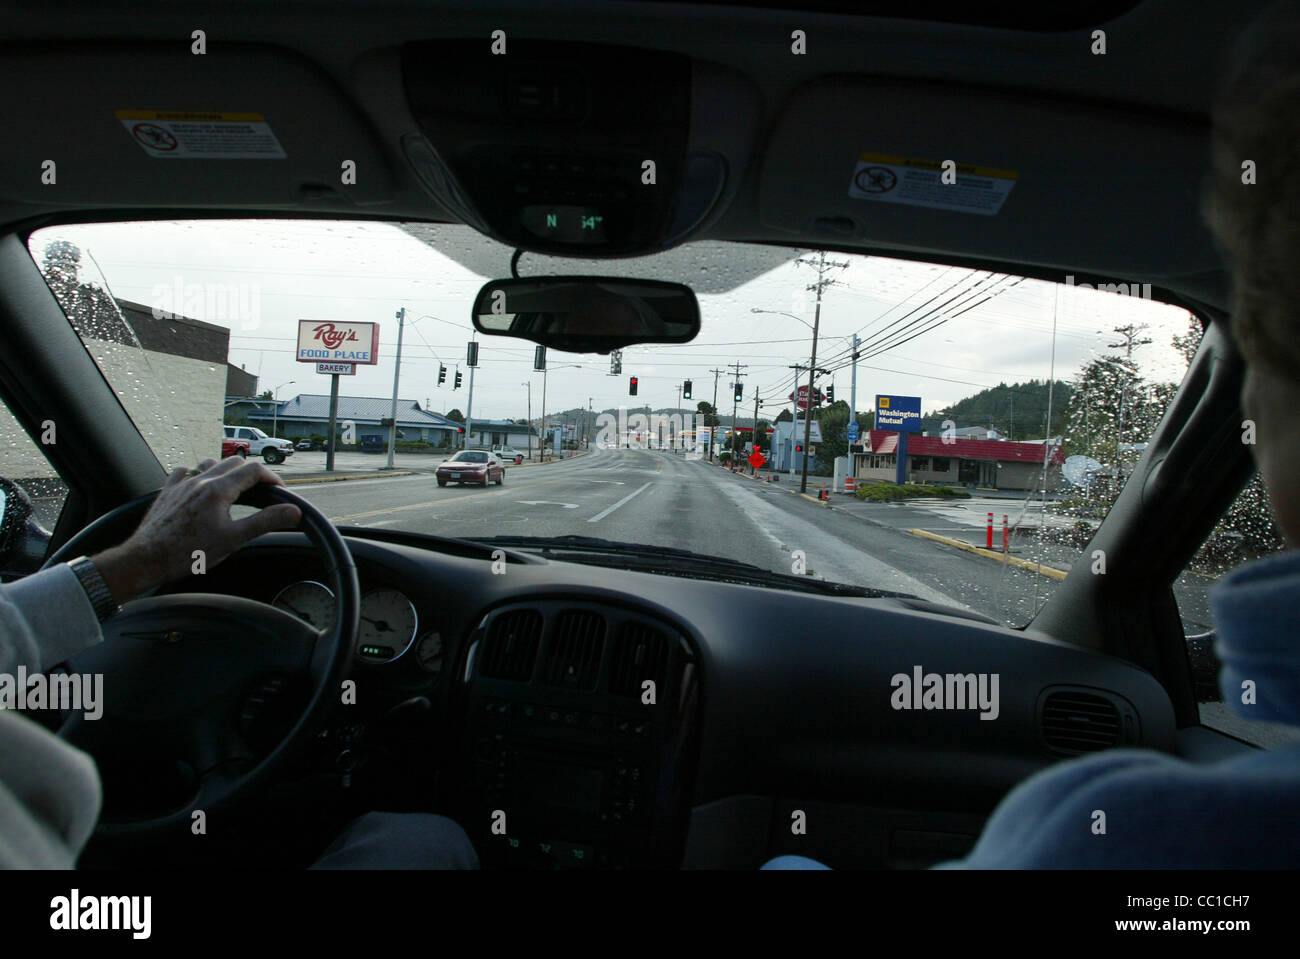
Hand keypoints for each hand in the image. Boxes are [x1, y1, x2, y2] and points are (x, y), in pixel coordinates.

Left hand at [90, 457, 302, 603]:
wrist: (147, 559)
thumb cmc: (188, 553)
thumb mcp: (234, 540)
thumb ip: (265, 522)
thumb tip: (292, 511)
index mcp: (218, 490)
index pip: (253, 470)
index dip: (271, 478)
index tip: (279, 490)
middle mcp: (200, 480)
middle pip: (234, 463)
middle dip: (252, 473)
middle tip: (261, 491)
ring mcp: (181, 483)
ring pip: (210, 464)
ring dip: (226, 471)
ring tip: (234, 488)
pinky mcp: (167, 491)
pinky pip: (185, 471)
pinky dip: (198, 474)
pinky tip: (200, 486)